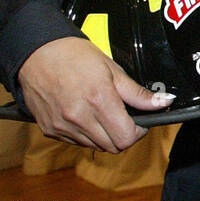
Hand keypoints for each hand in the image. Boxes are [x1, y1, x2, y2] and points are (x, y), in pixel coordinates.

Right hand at [17, 36, 173, 153]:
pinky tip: (84, 116)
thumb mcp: (113, 70)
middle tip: (123, 117)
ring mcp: (62, 126)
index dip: (139, 131)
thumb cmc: (74, 56)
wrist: (35, 53)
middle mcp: (79, 117)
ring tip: (101, 114)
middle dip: (123, 135)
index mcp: (99, 101)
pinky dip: (86, 135)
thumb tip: (163, 103)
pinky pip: (76, 142)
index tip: (139, 121)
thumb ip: (138, 93)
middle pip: (113, 146)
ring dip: (104, 136)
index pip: (127, 137)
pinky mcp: (50, 130)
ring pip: (95, 146)